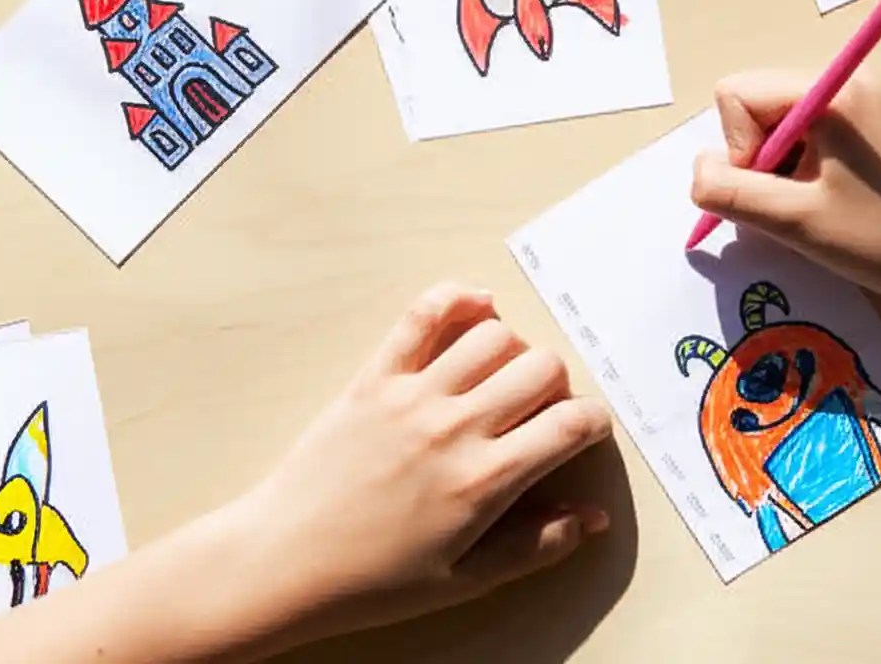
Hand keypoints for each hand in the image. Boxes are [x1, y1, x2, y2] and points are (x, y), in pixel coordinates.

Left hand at [238, 283, 612, 639]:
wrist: (285, 560)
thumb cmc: (372, 580)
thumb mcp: (465, 580)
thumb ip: (536, 546)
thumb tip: (592, 518)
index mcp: (484, 481)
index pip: (571, 424)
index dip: (595, 422)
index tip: (587, 431)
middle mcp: (454, 427)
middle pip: (542, 368)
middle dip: (559, 387)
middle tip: (542, 412)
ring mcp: (412, 395)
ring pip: (495, 336)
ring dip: (515, 351)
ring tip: (504, 379)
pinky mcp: (374, 377)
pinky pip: (424, 315)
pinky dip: (459, 299)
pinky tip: (478, 308)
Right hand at [691, 69, 880, 312]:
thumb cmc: (880, 241)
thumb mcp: (793, 221)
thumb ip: (730, 192)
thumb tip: (699, 173)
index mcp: (830, 92)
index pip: (735, 94)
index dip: (737, 148)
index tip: (773, 190)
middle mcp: (845, 80)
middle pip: (753, 104)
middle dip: (755, 157)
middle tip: (791, 201)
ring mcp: (860, 99)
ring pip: (774, 122)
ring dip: (776, 168)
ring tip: (812, 204)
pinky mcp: (867, 122)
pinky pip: (802, 132)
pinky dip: (797, 168)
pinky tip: (825, 199)